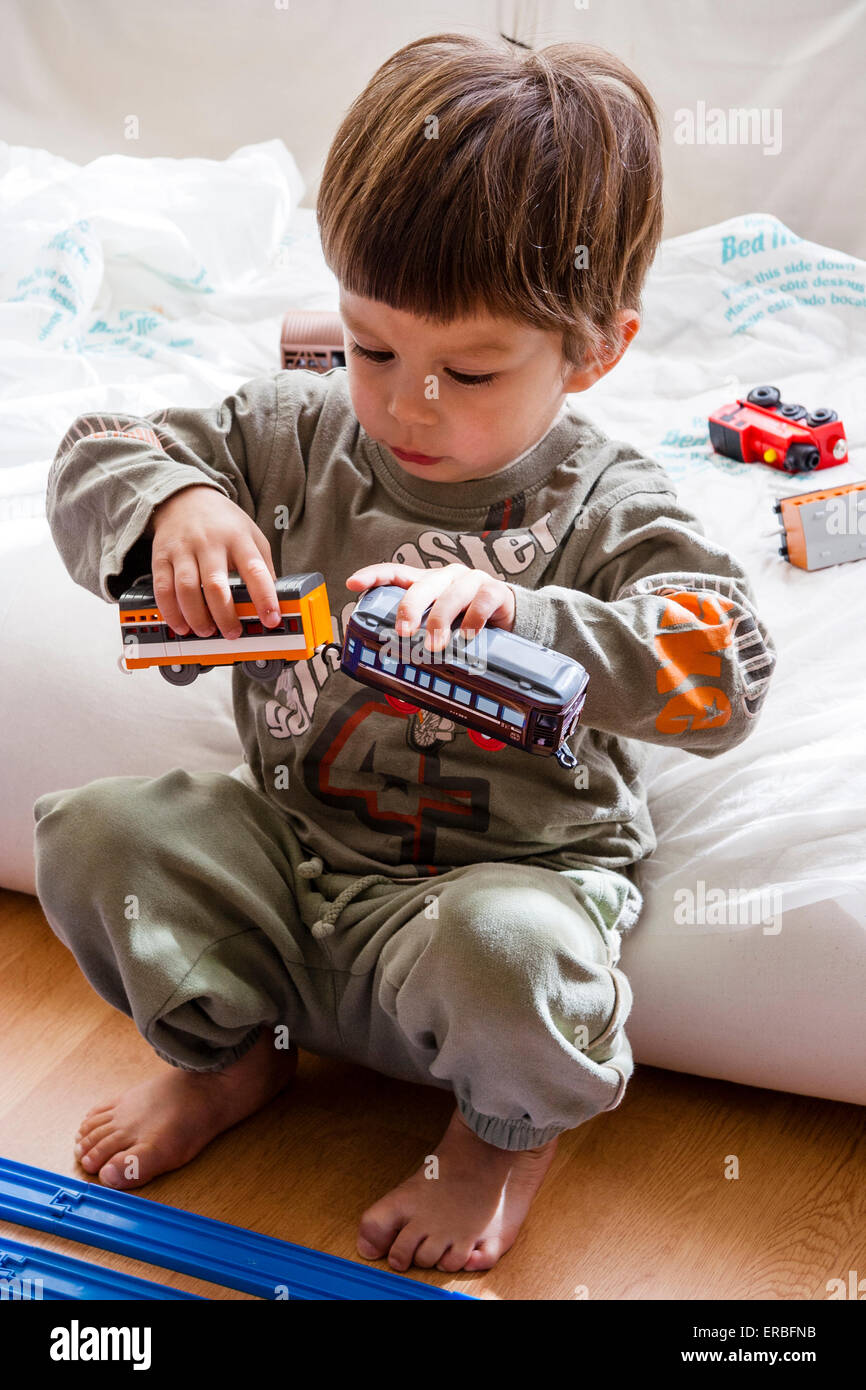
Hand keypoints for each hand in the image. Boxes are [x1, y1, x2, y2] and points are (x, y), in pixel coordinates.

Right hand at [148, 484, 281, 638]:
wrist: (185, 497)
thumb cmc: (223, 523)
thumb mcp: (252, 536)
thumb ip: (262, 567)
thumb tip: (275, 601)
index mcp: (238, 539)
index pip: (255, 570)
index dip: (265, 598)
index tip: (271, 619)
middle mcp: (210, 543)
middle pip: (216, 585)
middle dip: (225, 616)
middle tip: (233, 633)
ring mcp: (183, 550)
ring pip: (186, 589)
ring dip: (197, 617)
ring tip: (206, 631)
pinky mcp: (161, 557)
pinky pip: (163, 589)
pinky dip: (171, 612)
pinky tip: (181, 625)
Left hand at [345, 562, 515, 650]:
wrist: (510, 620)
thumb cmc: (468, 624)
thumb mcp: (441, 628)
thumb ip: (420, 638)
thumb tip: (393, 666)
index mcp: (428, 584)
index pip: (396, 572)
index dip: (373, 575)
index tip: (353, 584)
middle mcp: (447, 577)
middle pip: (423, 584)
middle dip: (409, 608)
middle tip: (403, 633)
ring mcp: (471, 581)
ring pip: (452, 594)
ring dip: (441, 621)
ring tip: (436, 646)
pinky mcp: (495, 591)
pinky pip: (482, 601)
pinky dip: (473, 620)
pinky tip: (468, 636)